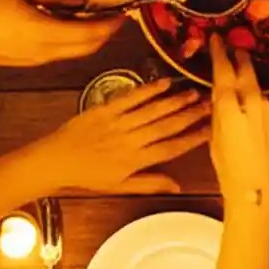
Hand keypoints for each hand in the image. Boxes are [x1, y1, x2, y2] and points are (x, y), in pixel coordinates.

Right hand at [0, 0, 122, 66]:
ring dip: (90, 38)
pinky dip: (72, 41)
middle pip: (88, 48)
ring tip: (95, 17)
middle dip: (106, 34)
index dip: (112, 25)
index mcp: (46, 33)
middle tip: (116, 16)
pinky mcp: (26, 62)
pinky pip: (59, 53)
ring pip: (75, 53)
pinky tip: (68, 25)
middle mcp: (45, 53)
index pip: (92, 34)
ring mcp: (36, 60)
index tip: (125, 13)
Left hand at [42, 78, 210, 192]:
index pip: (171, 148)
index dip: (194, 138)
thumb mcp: (121, 186)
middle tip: (211, 104)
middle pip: (167, 126)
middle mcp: (130, 140)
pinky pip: (131, 98)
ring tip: (194, 93)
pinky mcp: (105, 109)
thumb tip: (178, 186)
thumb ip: (151, 183)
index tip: (212, 129)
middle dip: (191, 115)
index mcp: (136, 160)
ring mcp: (118, 123)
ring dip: (175, 101)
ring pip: (153, 111)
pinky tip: (164, 82)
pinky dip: (148, 90)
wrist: (56, 160)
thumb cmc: (89, 176)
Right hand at [209, 36, 268, 204]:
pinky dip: (261, 99)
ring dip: (250, 80)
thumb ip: (218, 107)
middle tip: (233, 48)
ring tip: (243, 77)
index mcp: (230, 103)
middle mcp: (253, 99)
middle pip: (245, 68)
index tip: (216, 39)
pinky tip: (255, 107)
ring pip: (257, 85)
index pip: (224, 68)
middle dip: (239, 56)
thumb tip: (219, 91)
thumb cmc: (226, 162)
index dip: (219, 51)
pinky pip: (268, 100)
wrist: (254, 183)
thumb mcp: (213, 132)